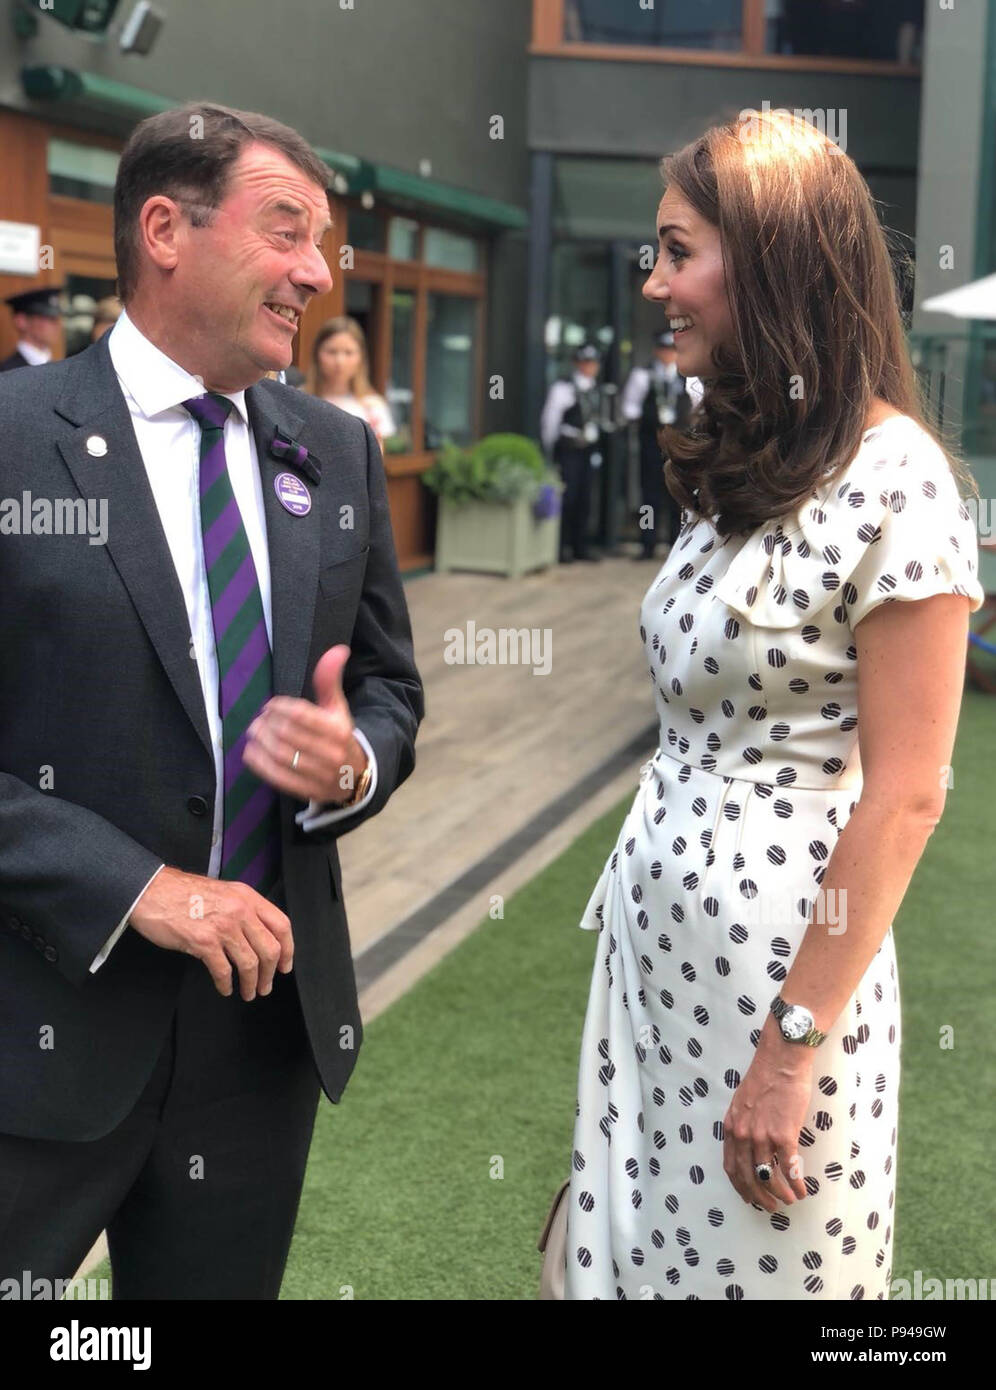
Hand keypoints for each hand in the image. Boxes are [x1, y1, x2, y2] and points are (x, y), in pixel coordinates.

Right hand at [128, 866, 292, 999]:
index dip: (288, 949)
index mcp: (247, 897)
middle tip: (265, 986)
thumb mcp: (224, 892)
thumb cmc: (184, 893)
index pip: (281, 925)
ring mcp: (222, 926)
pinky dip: (226, 984)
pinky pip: (223, 970)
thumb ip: (243, 910)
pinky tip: (225, 988)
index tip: (285, 966)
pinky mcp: (203, 942)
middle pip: (270, 949)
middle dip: (270, 973)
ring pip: (250, 963)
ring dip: (251, 983)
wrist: (151, 891)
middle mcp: (239, 910)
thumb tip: (258, 937)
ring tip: (248, 992)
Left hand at [242, 644, 367, 803]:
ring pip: (280, 755)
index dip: (280, 707)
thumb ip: (330, 680)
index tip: (272, 705)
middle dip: (267, 723)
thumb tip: (338, 650)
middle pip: (287, 734)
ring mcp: (319, 776)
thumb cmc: (339, 736)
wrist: (355, 776)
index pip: (301, 715)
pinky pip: (276, 776)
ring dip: (261, 741)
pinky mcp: (307, 791)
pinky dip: (259, 762)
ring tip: (254, 732)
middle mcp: (331, 754)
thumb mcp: (337, 708)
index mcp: (339, 730)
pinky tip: (252, 751)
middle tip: (260, 718)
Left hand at [722, 1019, 814, 1212]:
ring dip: (780, 1194)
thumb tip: (750, 1145)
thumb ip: (743, 1124)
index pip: (731, 1167)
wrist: (781, 1060)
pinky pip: (789, 1168)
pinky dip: (796, 1184)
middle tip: (770, 1206)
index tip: (749, 1197)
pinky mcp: (783, 1134)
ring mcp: (762, 1136)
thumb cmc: (765, 1077)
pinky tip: (803, 1190)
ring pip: (768, 1176)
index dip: (741, 1186)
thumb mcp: (742, 1102)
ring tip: (790, 1200)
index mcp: (731, 1127)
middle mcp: (743, 1134)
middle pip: (747, 1177)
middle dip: (759, 1197)